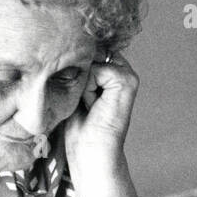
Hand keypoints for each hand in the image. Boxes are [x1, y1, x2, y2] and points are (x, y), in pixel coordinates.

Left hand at [63, 53, 138, 187]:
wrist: (90, 152)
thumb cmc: (79, 127)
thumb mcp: (72, 90)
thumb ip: (76, 66)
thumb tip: (68, 44)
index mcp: (109, 69)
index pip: (84, 49)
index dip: (73, 68)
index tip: (76, 96)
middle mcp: (120, 68)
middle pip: (87, 52)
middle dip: (77, 75)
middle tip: (83, 103)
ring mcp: (126, 73)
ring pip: (91, 60)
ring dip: (82, 84)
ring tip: (88, 105)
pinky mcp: (127, 80)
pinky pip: (96, 70)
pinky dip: (88, 89)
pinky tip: (93, 106)